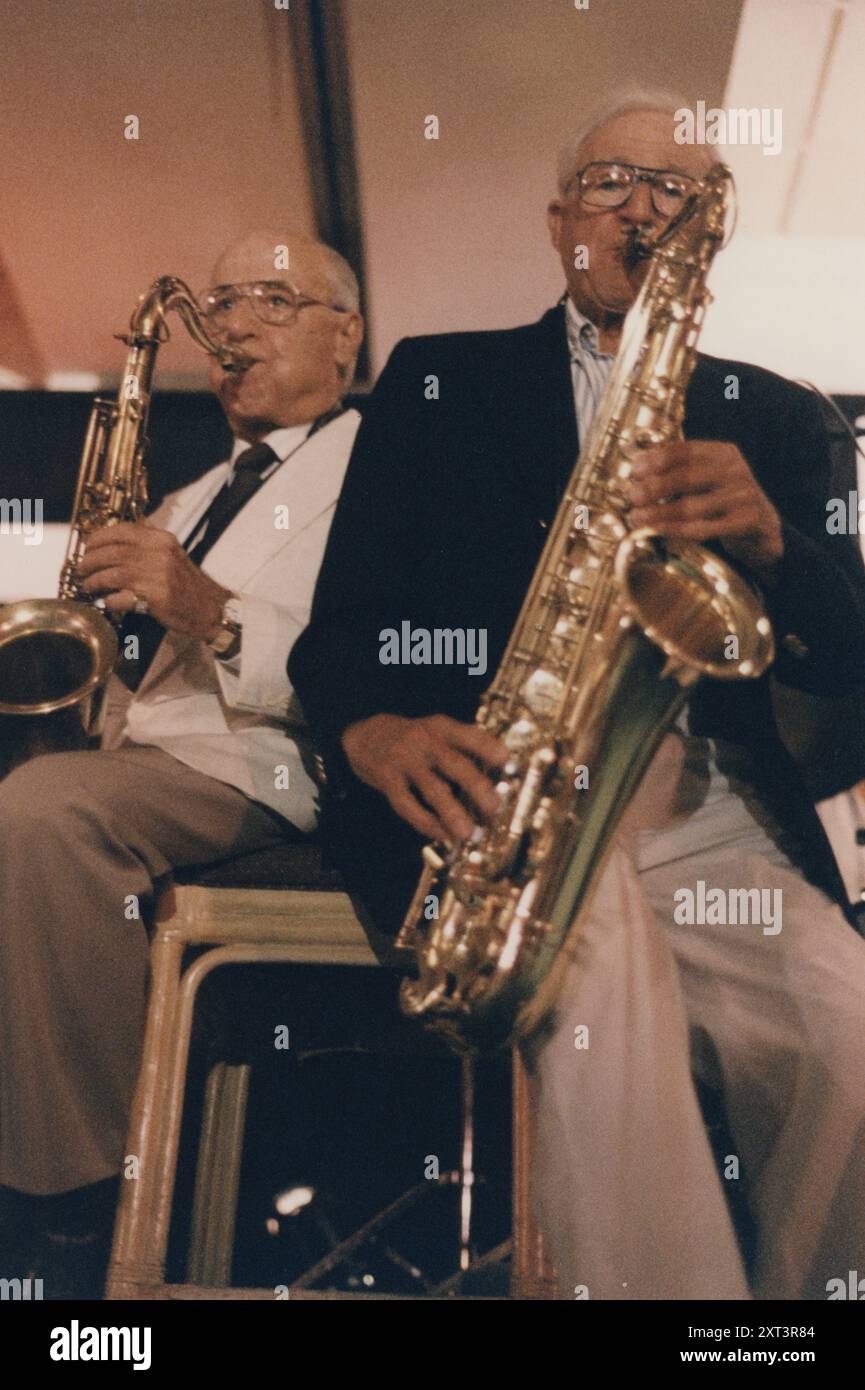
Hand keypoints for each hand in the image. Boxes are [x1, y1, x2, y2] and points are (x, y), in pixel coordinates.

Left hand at [77, 522, 230, 639]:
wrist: (210, 609)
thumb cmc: (188, 584)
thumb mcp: (171, 554)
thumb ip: (147, 544)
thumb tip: (114, 540)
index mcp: (161, 539)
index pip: (120, 531)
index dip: (97, 539)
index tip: (87, 548)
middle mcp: (158, 554)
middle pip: (110, 552)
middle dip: (89, 561)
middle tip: (82, 570)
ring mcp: (157, 576)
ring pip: (110, 574)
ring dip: (93, 581)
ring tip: (88, 586)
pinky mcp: (155, 599)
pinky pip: (120, 598)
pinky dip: (108, 600)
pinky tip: (106, 602)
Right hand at [342, 713, 508, 842]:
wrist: (362, 735)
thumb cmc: (410, 738)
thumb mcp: (435, 732)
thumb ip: (461, 749)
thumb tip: (497, 776)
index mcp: (441, 728)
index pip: (469, 735)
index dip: (489, 749)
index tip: (508, 763)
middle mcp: (424, 741)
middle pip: (455, 764)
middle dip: (477, 787)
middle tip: (494, 807)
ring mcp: (404, 761)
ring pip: (433, 789)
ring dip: (453, 813)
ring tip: (469, 833)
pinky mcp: (387, 779)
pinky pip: (407, 805)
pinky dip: (425, 822)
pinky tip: (441, 835)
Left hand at [625, 441, 783, 579]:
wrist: (765, 531)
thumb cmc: (725, 504)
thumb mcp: (709, 479)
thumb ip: (681, 472)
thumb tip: (635, 473)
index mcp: (724, 453)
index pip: (686, 450)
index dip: (655, 460)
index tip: (633, 472)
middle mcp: (735, 471)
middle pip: (686, 477)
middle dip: (653, 487)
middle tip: (631, 497)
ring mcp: (742, 497)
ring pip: (691, 506)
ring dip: (657, 513)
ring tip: (636, 517)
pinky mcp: (745, 523)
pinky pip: (702, 528)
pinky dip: (674, 530)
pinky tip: (654, 531)